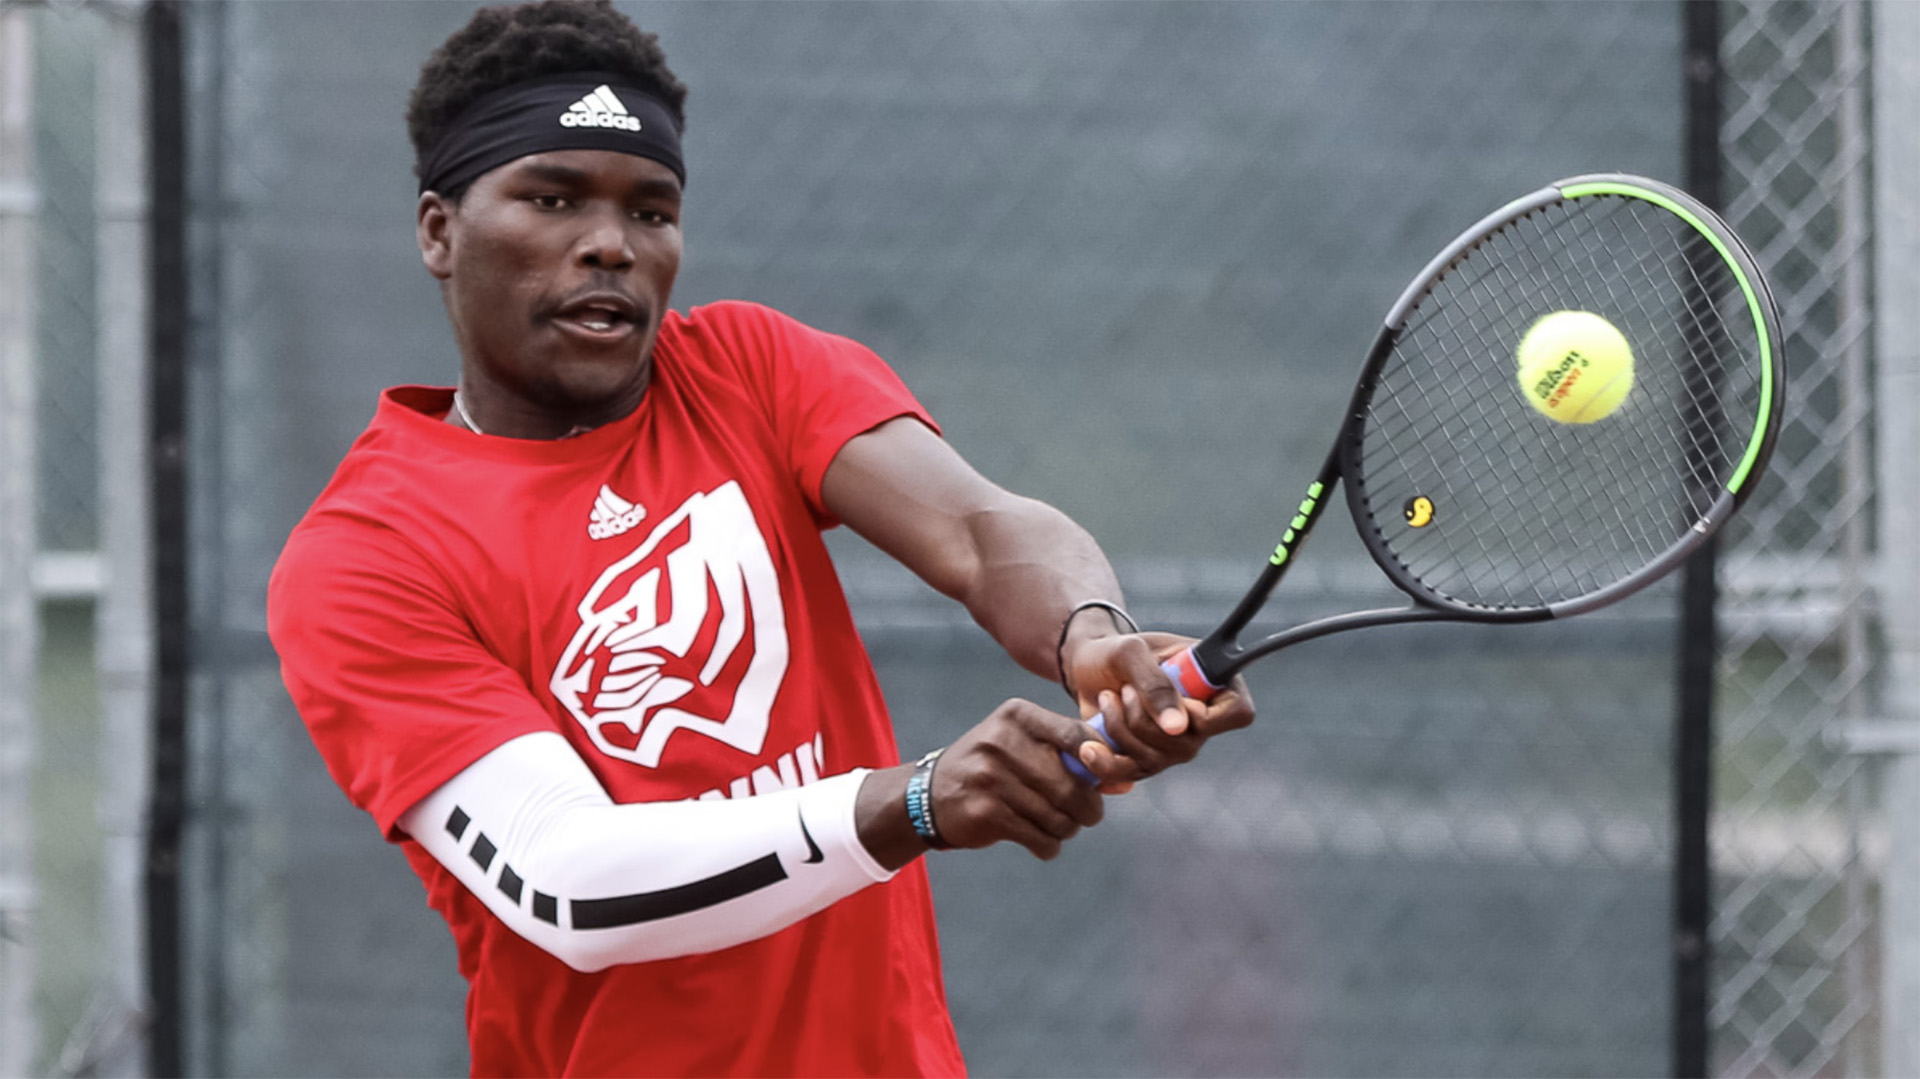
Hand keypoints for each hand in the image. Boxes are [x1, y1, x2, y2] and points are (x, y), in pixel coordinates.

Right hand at [856, 698, 1108, 867]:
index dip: (1101, 763)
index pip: (1079, 736)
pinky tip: (1041, 841)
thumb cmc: (992, 767)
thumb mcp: (1022, 744)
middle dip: (1088, 809)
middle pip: (1073, 785)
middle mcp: (1003, 741)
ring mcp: (991, 778)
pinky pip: (1040, 838)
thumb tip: (1124, 781)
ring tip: (1058, 827)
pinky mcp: (986, 813)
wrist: (928, 795)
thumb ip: (1071, 756)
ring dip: (1067, 829)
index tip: (1104, 782)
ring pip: (1059, 816)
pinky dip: (1048, 845)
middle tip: (1085, 816)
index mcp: (1017, 715)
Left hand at [1063, 631, 1255, 783]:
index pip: (1237, 713)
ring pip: (1156, 761)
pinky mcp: (1146, 760)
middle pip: (1188, 744)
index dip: (1205, 715)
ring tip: (1106, 699)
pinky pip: (1131, 775)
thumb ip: (1156, 684)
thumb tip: (1178, 729)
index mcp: (1215, 684)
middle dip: (1144, 719)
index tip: (1175, 697)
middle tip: (1124, 690)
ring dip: (1121, 730)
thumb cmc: (1115, 651)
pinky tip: (1089, 748)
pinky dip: (1106, 762)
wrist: (1088, 666)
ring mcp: (1175, 745)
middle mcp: (1201, 721)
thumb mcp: (1131, 653)